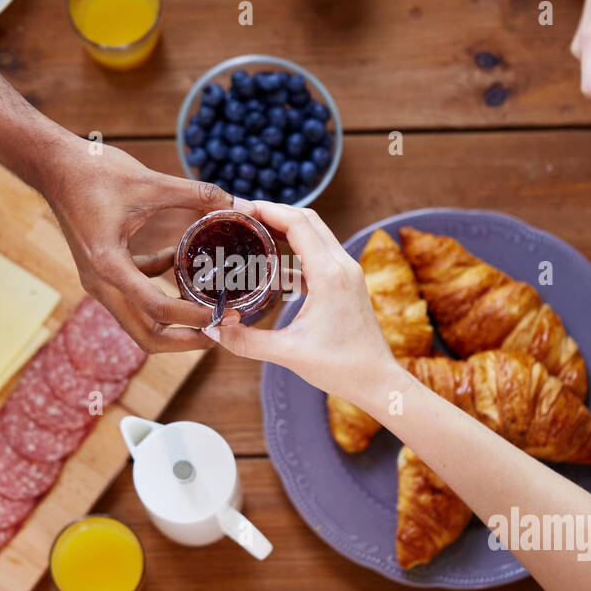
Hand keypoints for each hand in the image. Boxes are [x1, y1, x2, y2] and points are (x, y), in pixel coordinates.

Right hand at [40, 136, 233, 350]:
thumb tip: (237, 202)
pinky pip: (135, 295)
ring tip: (209, 308)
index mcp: (109, 265)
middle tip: (221, 330)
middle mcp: (100, 282)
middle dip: (185, 340)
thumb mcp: (149, 182)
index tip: (223, 314)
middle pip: (146, 334)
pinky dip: (159, 289)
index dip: (194, 316)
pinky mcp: (102, 271)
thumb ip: (195, 194)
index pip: (157, 308)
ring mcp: (99, 281)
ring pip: (140, 320)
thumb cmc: (92, 171)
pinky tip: (179, 262)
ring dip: (174, 320)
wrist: (52, 165)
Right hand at [203, 201, 397, 402]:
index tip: (240, 209)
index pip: (297, 223)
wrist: (378, 381)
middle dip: (274, 213)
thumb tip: (212, 329)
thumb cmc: (341, 367)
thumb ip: (245, 341)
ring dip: (286, 230)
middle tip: (242, 217)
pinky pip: (319, 256)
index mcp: (329, 274)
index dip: (267, 210)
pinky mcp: (348, 284)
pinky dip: (296, 253)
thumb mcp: (287, 353)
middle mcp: (342, 266)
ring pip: (315, 235)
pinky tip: (272, 268)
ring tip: (254, 235)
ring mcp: (348, 273)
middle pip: (307, 220)